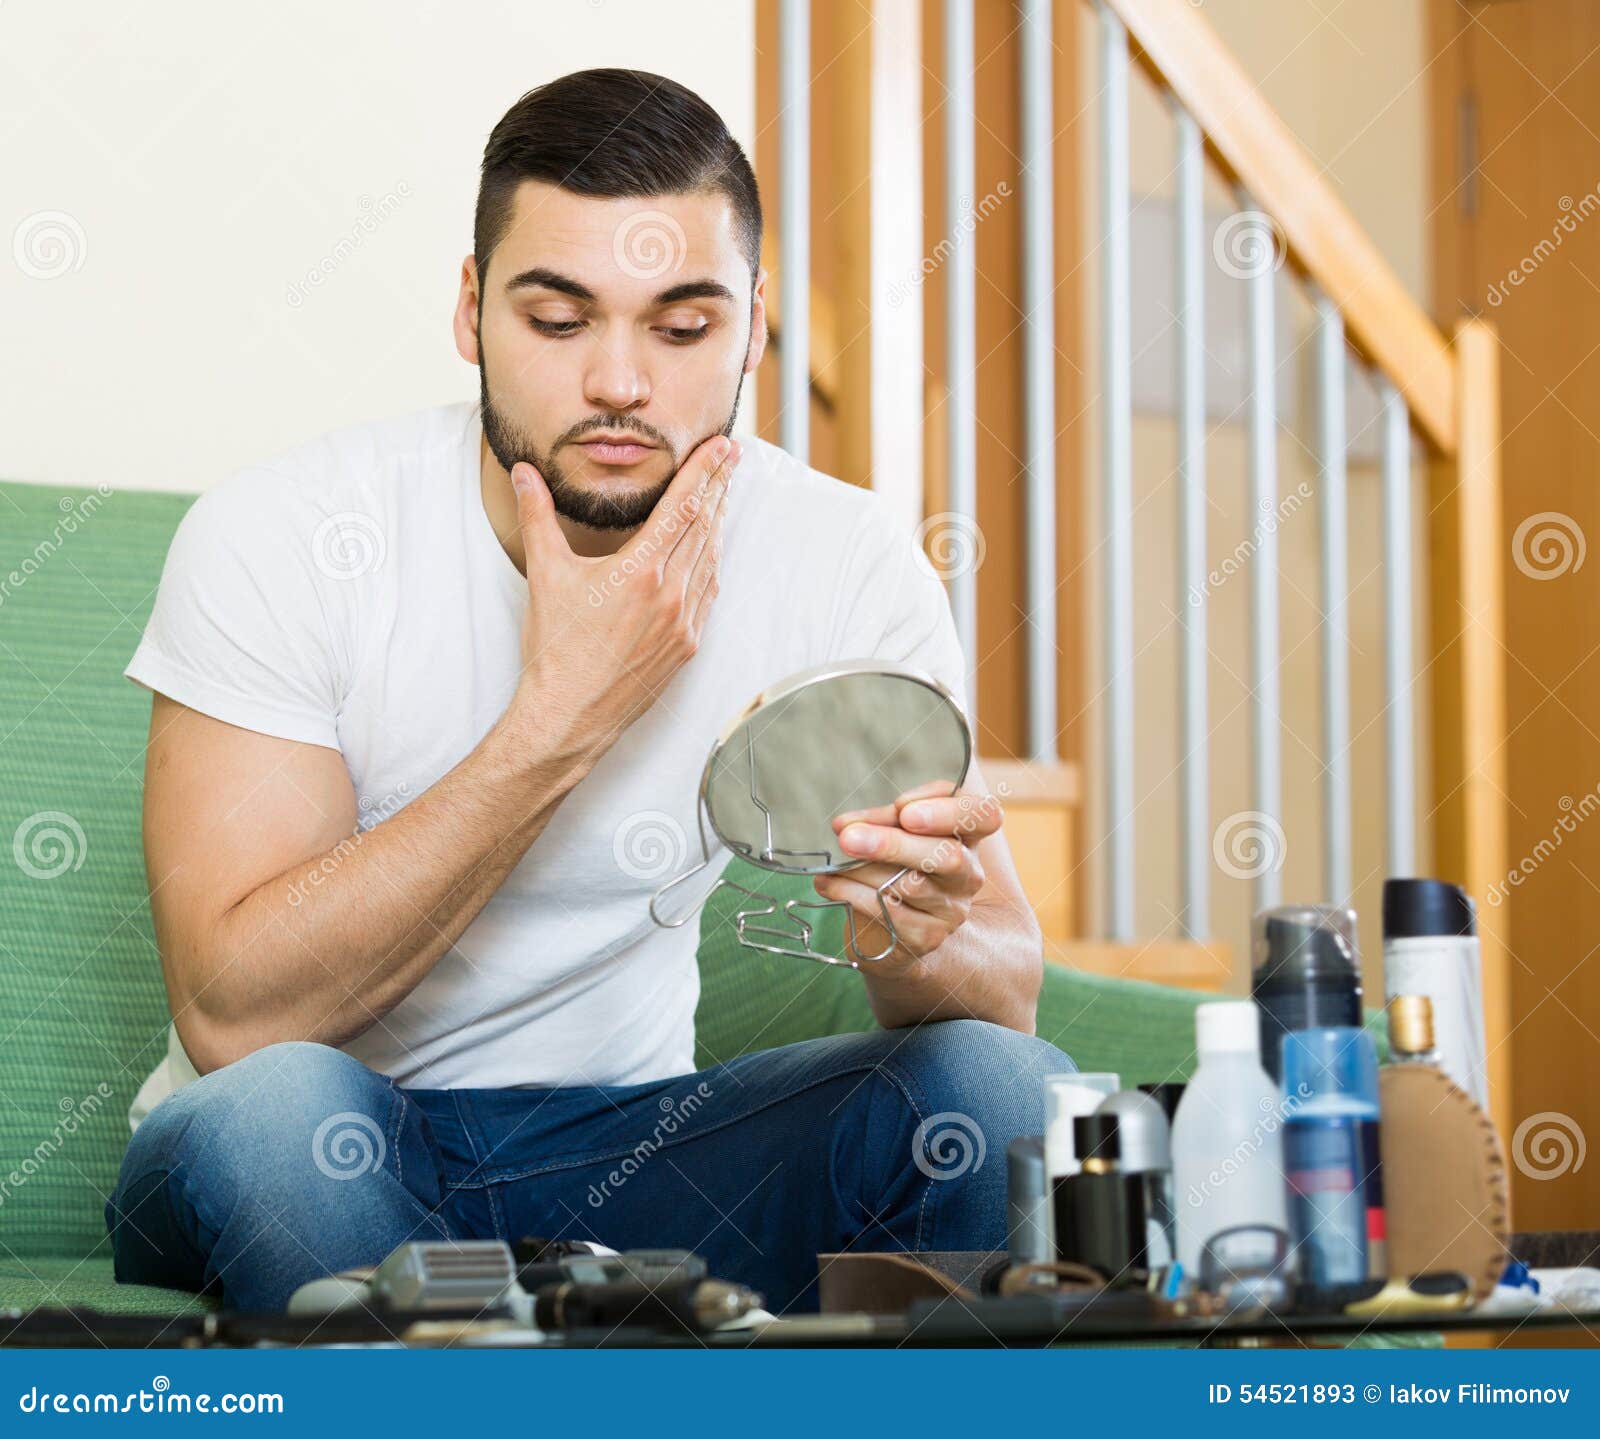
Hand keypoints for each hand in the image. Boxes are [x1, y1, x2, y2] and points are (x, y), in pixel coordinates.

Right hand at [505, 434, 738, 764]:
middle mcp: (670, 594)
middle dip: (719, 486)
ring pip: (710, 559)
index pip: (681, 506)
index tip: (722, 447)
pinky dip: (712, 564)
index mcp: (640, 571)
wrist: (570, 714)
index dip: (703, 471)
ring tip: (723, 494)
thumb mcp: (545, 575)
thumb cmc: (557, 649)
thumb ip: (537, 517)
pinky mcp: (686, 646)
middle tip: (733, 456)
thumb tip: (524, 473)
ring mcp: (683, 622)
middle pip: (704, 526)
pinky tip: (712, 551)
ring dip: (718, 522)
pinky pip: (707, 594)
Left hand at [812, 780, 1002, 966]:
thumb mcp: (896, 832)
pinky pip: (889, 913)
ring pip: (911, 886)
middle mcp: (968, 873)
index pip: (985, 815)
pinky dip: (852, 894)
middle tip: (849, 837)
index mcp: (967, 835)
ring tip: (832, 864)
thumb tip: (847, 825)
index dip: (949, 811)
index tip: (905, 811)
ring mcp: (952, 909)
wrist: (896, 928)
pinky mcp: (927, 937)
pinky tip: (829, 884)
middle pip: (948, 856)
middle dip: (894, 844)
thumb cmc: (897, 866)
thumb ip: (881, 820)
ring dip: (862, 871)